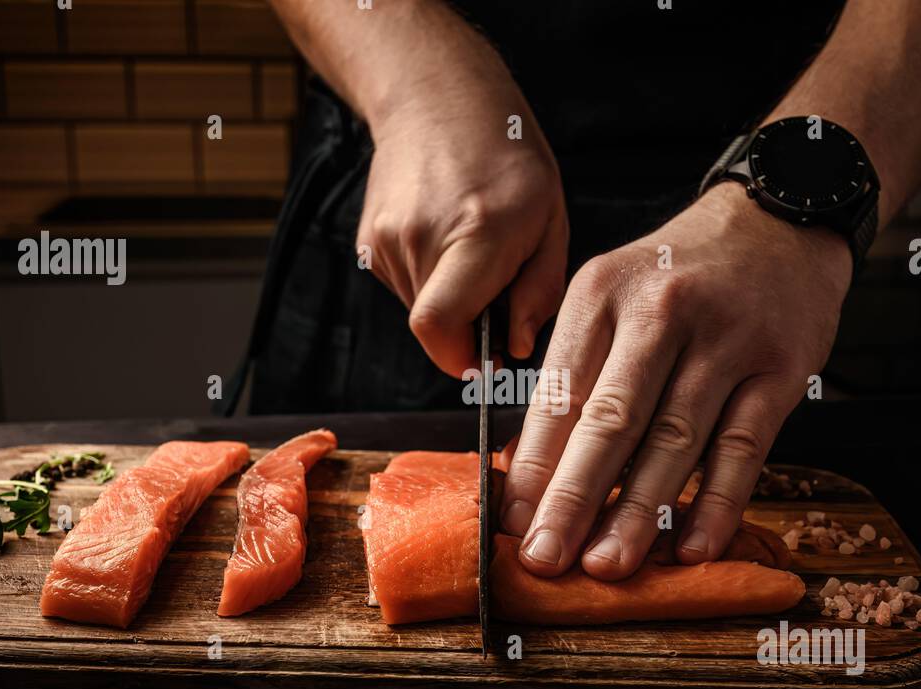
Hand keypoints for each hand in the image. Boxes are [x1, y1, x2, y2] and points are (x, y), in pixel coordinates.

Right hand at [357, 54, 566, 375]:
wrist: (436, 99)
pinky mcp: (369, 241)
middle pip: (434, 327)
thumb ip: (538, 291)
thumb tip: (514, 348)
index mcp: (477, 232)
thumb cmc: (507, 158)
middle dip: (467, 326)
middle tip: (494, 286)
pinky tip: (443, 236)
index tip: (486, 358)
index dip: (461, 358)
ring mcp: (387, 239)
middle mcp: (422, 237)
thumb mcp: (550, 220)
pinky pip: (405, 287)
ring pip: (419, 310)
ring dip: (449, 299)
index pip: (440, 328)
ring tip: (468, 249)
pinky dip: (429, 279)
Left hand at [501, 183, 851, 578]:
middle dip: (573, 497)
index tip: (512, 523)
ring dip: (638, 511)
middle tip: (545, 557)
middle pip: (611, 419)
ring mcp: (727, 340)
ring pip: (676, 439)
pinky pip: (745, 448)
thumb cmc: (679, 275)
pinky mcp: (782, 368)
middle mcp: (662, 312)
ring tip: (607, 565)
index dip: (533, 465)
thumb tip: (531, 470)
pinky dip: (718, 503)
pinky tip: (690, 546)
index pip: (560, 393)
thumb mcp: (613, 295)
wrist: (777, 220)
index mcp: (602, 294)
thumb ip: (576, 373)